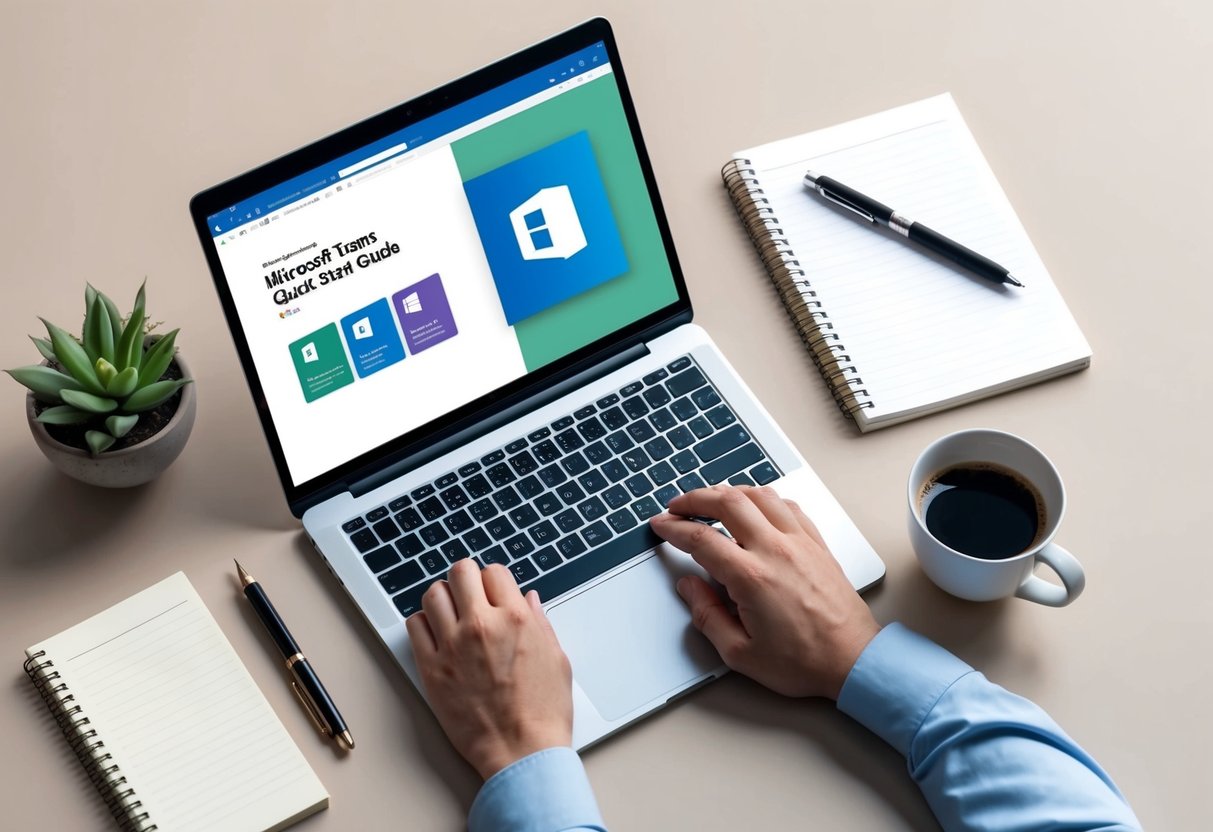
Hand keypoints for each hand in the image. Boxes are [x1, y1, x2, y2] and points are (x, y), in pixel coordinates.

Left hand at [405, 559, 572, 778]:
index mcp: (516, 619)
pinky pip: (415, 627)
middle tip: (469, 594)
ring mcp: (453, 647)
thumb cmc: (543, 712)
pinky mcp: (432, 670)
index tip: (493, 592)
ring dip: (443, 598)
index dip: (494, 580)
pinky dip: (423, 624)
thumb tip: (529, 600)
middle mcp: (482, 626)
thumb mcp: (556, 659)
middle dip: (466, 579)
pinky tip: (436, 634)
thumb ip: (540, 623)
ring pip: (433, 594)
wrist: (522, 751)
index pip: (494, 572)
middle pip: (461, 572)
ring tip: (450, 612)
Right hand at [650, 485, 879, 699]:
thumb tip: (689, 586)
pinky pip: (788, 505)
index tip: (661, 524)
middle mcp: (776, 550)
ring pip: (759, 495)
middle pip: (727, 502)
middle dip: (695, 498)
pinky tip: (755, 505)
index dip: (674, 527)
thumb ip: (707, 616)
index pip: (701, 538)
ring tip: (711, 498)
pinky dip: (764, 498)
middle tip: (677, 505)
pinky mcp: (816, 543)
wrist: (853, 659)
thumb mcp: (740, 654)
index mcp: (752, 577)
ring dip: (729, 490)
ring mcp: (799, 542)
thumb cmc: (803, 661)